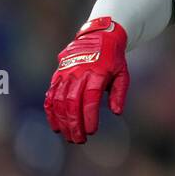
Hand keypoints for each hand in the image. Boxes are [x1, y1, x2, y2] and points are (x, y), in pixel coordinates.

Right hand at [44, 16, 128, 142]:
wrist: (98, 35)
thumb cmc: (113, 58)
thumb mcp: (123, 73)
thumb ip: (120, 93)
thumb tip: (116, 113)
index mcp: (97, 72)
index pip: (91, 98)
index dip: (89, 116)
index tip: (91, 131)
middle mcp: (79, 72)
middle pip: (72, 102)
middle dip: (74, 124)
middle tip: (79, 140)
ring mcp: (66, 73)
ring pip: (60, 100)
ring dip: (62, 121)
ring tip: (69, 137)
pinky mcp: (58, 74)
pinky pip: (51, 95)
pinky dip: (51, 111)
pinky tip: (55, 126)